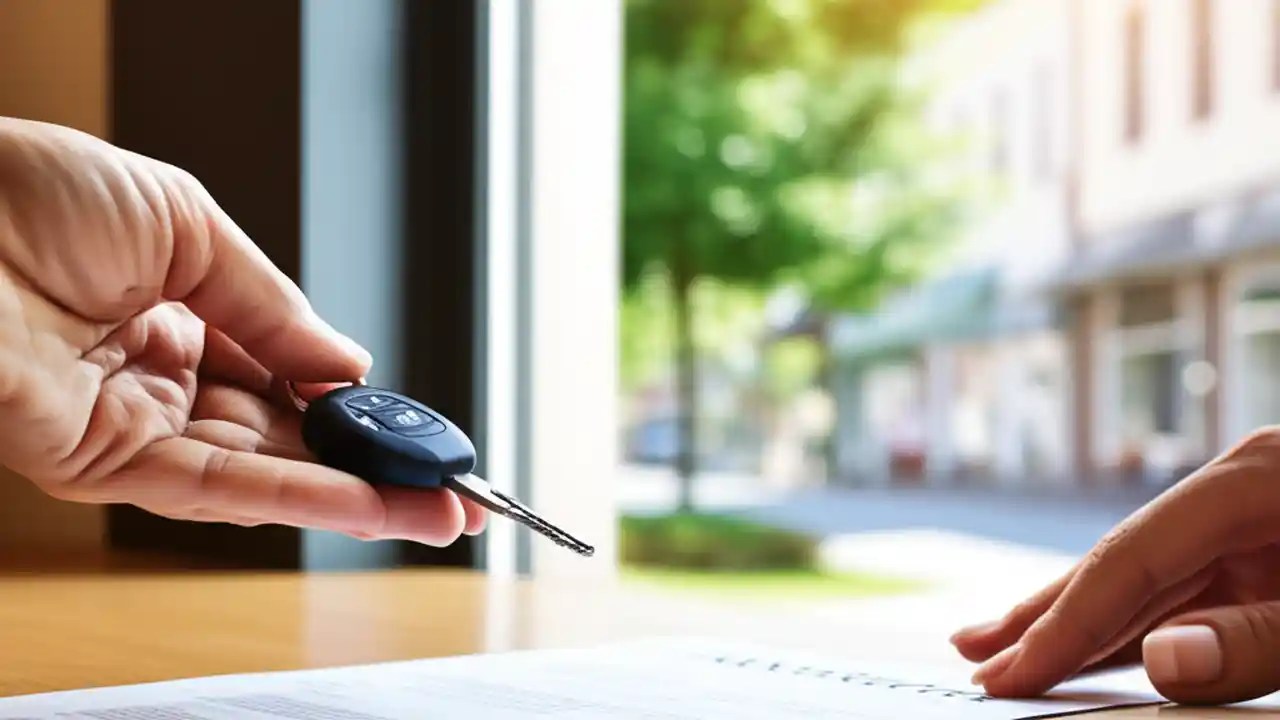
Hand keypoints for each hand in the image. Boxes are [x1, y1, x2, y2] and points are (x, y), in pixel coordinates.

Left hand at [0, 117, 485, 543]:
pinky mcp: (98, 463)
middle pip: (284, 437)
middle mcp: (156, 379)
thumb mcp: (188, 227)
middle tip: (452, 488)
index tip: (414, 423)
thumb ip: (273, 307)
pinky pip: (214, 488)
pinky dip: (298, 499)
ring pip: (261, 475)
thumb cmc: (25, 193)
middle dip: (373, 466)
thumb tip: (349, 363)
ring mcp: (129, 427)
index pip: (284, 375)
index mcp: (173, 314)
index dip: (354, 404)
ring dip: (356, 498)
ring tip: (439, 510)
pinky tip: (368, 505)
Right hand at [951, 428, 1279, 705]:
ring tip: (1008, 651)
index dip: (1065, 623)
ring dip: (1075, 623)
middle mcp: (1233, 494)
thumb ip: (1259, 639)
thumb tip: (1165, 662)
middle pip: (1116, 562)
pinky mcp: (1262, 551)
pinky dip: (1131, 628)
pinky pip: (1180, 595)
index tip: (1013, 675)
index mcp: (1250, 483)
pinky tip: (1089, 648)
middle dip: (1042, 615)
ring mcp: (1246, 523)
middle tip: (976, 656)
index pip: (1127, 558)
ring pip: (1141, 582)